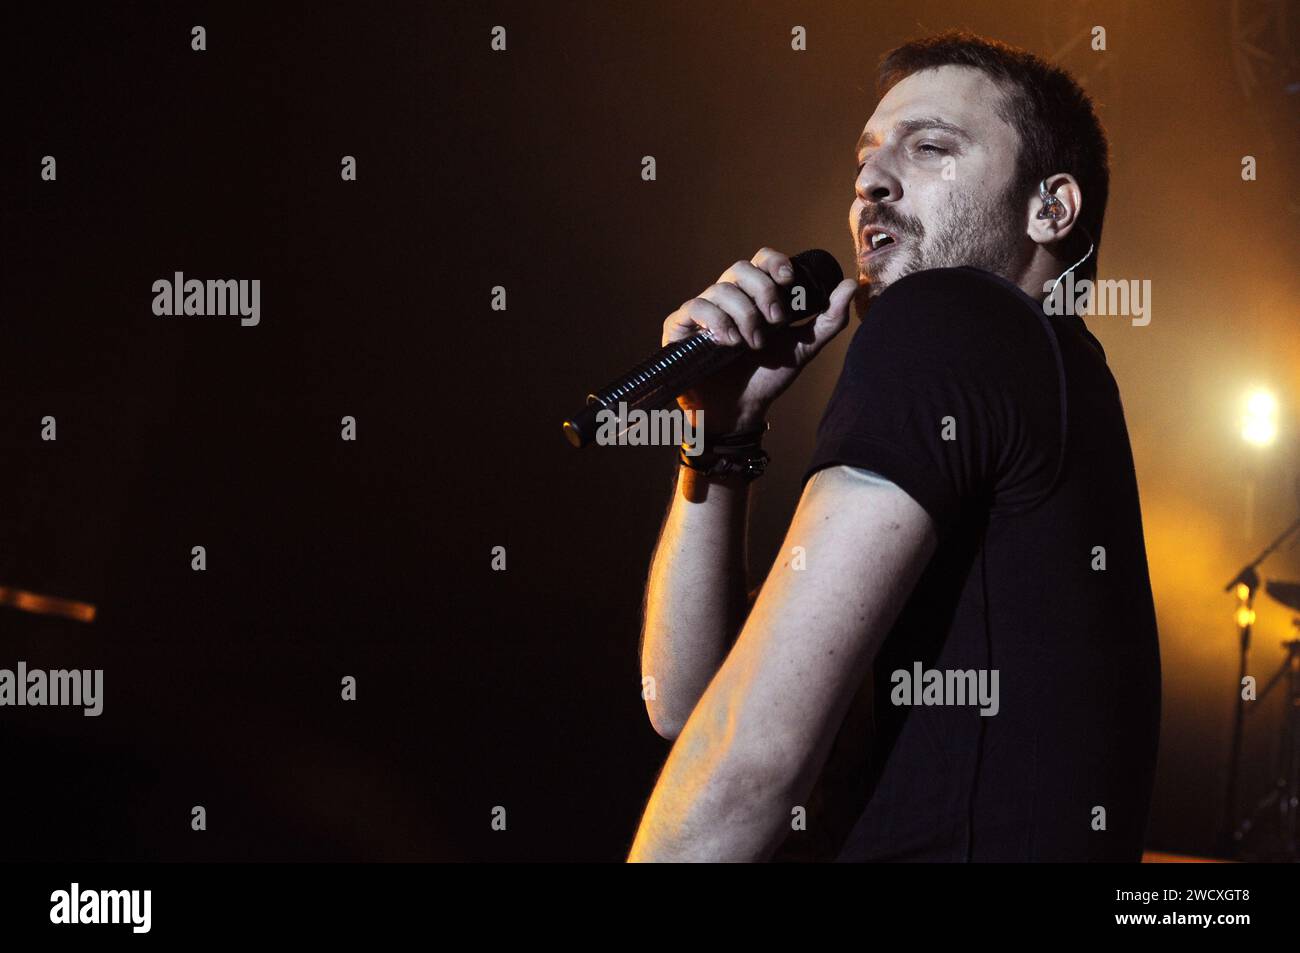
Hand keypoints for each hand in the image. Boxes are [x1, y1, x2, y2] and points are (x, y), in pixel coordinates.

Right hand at [661, 247, 857, 433]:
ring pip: (720, 289)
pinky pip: (694, 307)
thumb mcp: (803, 349)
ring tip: (752, 344)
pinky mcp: (679, 328)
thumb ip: (828, 320)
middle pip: (740, 268)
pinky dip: (715, 321)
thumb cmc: (767, 378)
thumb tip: (851, 285)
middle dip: (763, 291)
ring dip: (744, 314)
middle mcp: (727, 298)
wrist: (740, 412)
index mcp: (754, 296)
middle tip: (777, 320)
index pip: (761, 261)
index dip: (774, 263)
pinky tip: (728, 341)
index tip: (788, 279)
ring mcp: (702, 311)